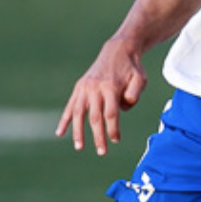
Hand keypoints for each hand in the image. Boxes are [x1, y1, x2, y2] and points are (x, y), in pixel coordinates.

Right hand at [54, 37, 146, 155]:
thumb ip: (134, 95)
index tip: (116, 140)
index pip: (110, 114)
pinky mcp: (79, 87)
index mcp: (111, 87)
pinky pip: (70, 106)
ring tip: (79, 147)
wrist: (118, 50)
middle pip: (95, 117)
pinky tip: (60, 133)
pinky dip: (64, 120)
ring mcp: (85, 88)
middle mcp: (95, 88)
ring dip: (78, 131)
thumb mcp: (141, 80)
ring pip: (78, 113)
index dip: (113, 129)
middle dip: (98, 136)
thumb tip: (121, 110)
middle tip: (102, 152)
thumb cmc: (132, 69)